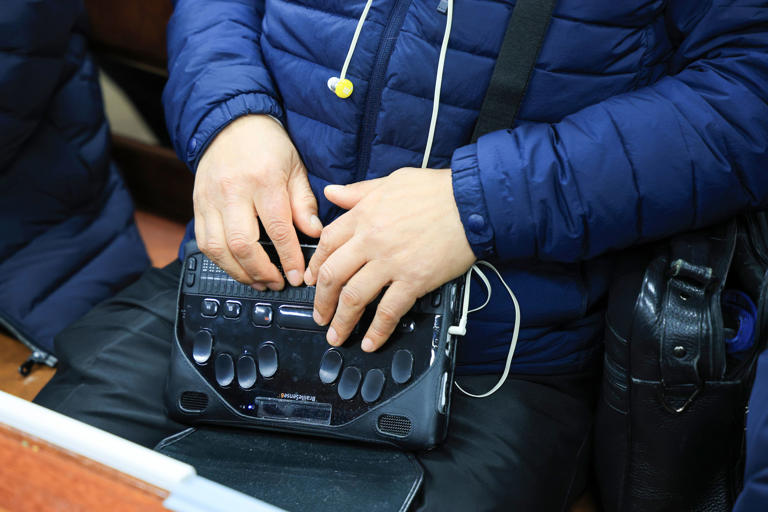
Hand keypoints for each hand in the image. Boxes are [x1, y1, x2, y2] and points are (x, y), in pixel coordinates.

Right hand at [194, 115, 321, 289]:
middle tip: (278, 283)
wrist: (231, 123)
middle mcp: (233, 191)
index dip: (289, 258)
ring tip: (259, 281)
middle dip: (261, 272)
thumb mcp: (295, 168)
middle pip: (242, 244)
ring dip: (239, 272)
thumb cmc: (268, 146)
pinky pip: (204, 242)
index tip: (298, 276)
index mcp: (263, 180)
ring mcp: (210, 199)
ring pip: (218, 248)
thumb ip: (304, 203)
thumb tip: (314, 233)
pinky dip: (221, 261)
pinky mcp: (197, 205)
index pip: (278, 229)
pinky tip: (238, 268)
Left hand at [305, 167, 475, 351]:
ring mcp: (391, 262)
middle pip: (332, 275)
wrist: (472, 202)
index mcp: (364, 216)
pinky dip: (377, 331)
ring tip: (336, 335)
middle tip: (319, 314)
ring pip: (354, 298)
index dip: (316, 266)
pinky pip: (389, 311)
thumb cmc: (437, 190)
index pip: (327, 244)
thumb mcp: (391, 181)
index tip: (312, 280)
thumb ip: (358, 192)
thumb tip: (333, 194)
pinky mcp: (414, 280)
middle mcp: (371, 240)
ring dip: (341, 321)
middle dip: (321, 301)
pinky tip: (371, 342)